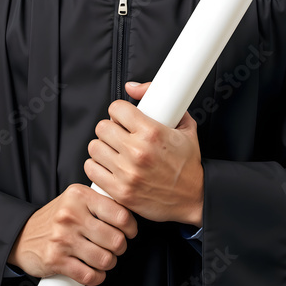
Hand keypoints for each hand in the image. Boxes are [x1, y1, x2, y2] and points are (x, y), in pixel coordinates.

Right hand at [6, 182, 137, 285]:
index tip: (129, 231)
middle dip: (120, 248)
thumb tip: (128, 210)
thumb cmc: (56, 219)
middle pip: (115, 239)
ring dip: (109, 264)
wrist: (23, 236)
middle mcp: (71, 215)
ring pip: (104, 259)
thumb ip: (98, 201)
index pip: (119, 213)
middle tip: (116, 247)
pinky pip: (88, 275)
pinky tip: (95, 273)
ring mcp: (62, 238)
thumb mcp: (74, 199)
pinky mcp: (55, 260)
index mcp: (79, 195)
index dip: (131, 227)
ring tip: (104, 259)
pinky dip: (97, 278)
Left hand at [84, 80, 203, 225]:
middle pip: (102, 127)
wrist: (194, 198)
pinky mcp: (120, 192)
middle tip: (119, 135)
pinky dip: (97, 167)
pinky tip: (109, 166)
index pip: (116, 109)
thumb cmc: (188, 163)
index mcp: (152, 133)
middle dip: (110, 129)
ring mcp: (127, 173)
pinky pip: (92, 170)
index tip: (123, 118)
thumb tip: (131, 87)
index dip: (119, 111)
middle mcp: (137, 152)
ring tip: (114, 151)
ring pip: (94, 148)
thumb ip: (160, 100)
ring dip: (102, 147)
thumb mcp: (184, 125)